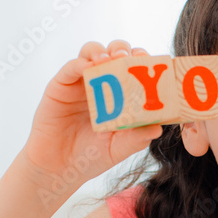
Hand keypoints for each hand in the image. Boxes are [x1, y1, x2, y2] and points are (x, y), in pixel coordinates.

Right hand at [22, 40, 163, 190]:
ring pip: (92, 52)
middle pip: (114, 53)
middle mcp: (101, 83)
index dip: (143, 60)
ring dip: (103, 51)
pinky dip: (80, 63)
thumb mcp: (118, 148)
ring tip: (109, 60)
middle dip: (124, 50)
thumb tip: (158, 128)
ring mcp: (80, 82)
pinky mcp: (60, 86)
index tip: (151, 62)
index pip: (133, 68)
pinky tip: (88, 68)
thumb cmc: (91, 156)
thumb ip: (137, 138)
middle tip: (129, 58)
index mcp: (119, 94)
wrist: (58, 168)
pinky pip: (70, 67)